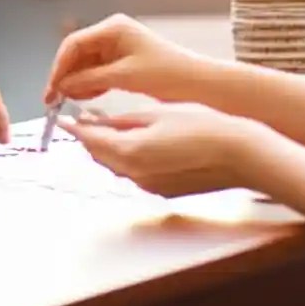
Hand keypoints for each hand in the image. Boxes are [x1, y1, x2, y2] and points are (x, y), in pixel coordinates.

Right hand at [44, 14, 214, 104]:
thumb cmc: (166, 74)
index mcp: (113, 28)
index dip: (59, 67)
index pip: (73, 44)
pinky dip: (92, 84)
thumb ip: (89, 79)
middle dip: (67, 76)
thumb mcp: (123, 77)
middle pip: (78, 54)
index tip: (51, 89)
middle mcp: (113, 33)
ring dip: (79, 82)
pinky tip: (89, 97)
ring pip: (87, 64)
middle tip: (55, 100)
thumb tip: (62, 85)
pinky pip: (99, 71)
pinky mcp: (124, 61)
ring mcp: (119, 46)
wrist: (196, 82)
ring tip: (74, 100)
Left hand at [59, 103, 266, 197]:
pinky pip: (136, 175)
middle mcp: (134, 175)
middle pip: (100, 157)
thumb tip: (95, 121)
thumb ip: (122, 121)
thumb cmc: (204, 127)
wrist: (240, 155)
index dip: (75, 128)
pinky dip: (129, 160)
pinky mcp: (163, 192)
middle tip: (89, 118)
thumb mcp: (157, 113)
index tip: (64, 119)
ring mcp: (149, 187)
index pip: (89, 140)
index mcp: (129, 152)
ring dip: (109, 150)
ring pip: (117, 167)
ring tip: (113, 128)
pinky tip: (140, 145)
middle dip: (91, 139)